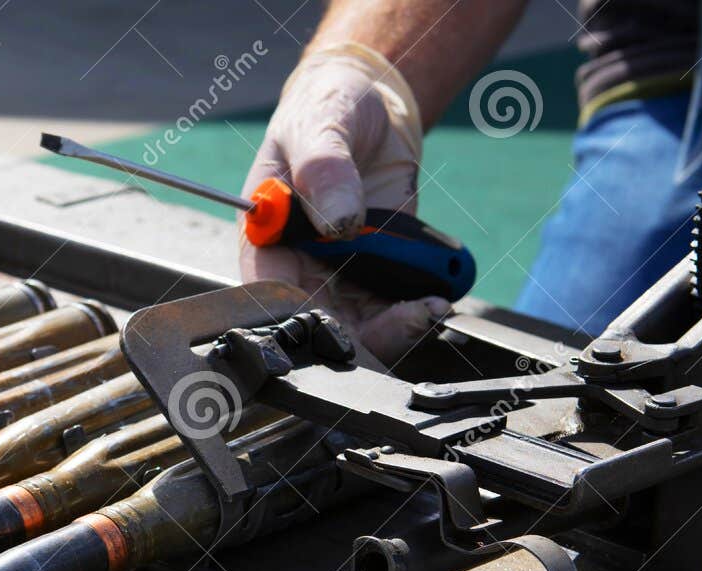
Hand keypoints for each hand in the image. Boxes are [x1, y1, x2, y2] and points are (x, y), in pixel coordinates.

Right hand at [239, 43, 448, 361]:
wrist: (374, 104)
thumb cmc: (327, 106)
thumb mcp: (320, 125)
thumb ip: (324, 168)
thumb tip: (338, 220)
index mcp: (265, 239)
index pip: (267, 296)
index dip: (297, 320)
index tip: (336, 324)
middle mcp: (298, 267)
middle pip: (315, 325)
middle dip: (358, 337)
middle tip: (404, 320)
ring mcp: (339, 275)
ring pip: (356, 328)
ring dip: (392, 330)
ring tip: (428, 309)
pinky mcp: (376, 274)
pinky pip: (390, 310)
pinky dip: (412, 314)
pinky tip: (436, 298)